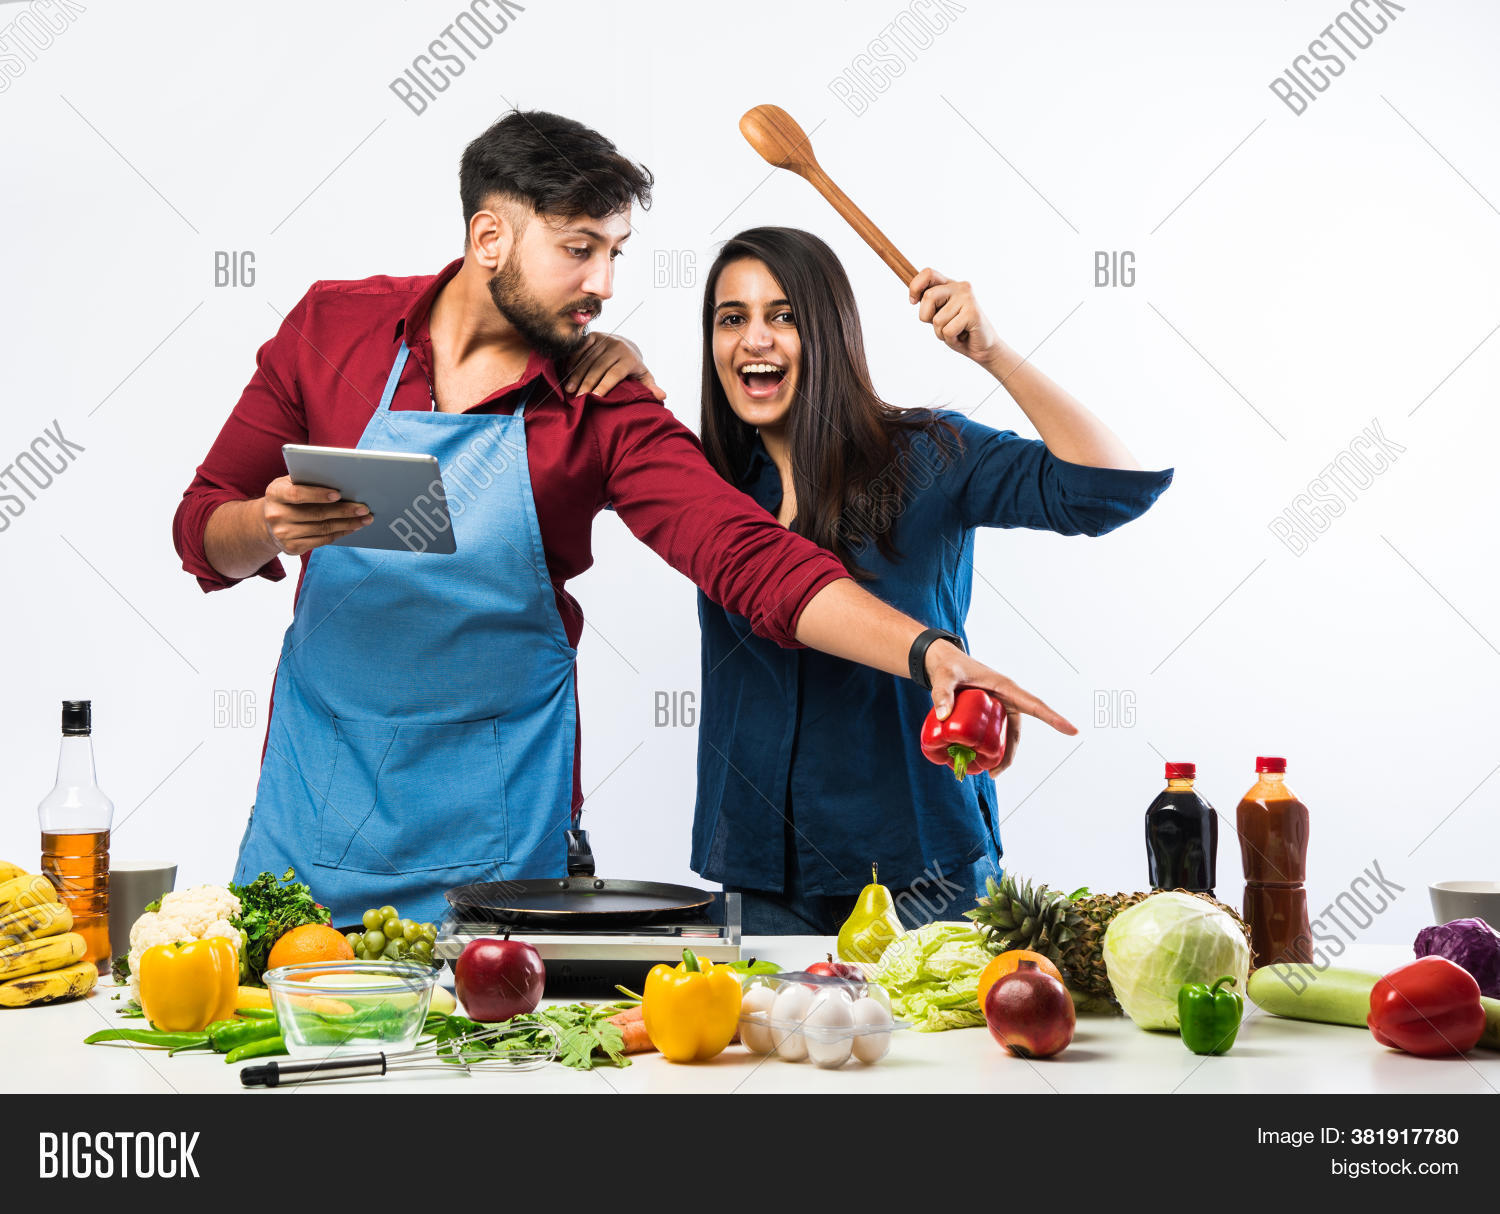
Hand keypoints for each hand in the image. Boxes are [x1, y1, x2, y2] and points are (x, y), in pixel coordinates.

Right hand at [259, 476, 372, 555]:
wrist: (269, 522)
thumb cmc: (288, 497)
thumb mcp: (290, 483)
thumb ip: (308, 480)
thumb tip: (341, 480)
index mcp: (275, 493)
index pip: (297, 494)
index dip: (318, 494)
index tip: (338, 494)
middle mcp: (276, 514)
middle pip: (316, 514)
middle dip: (344, 511)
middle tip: (364, 508)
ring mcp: (283, 533)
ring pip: (322, 529)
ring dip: (347, 524)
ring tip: (364, 519)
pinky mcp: (292, 547)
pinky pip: (321, 541)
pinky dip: (340, 533)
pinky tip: (352, 527)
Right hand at [561, 332, 665, 400]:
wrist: (626, 345)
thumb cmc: (633, 367)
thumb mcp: (643, 376)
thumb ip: (650, 386)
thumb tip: (662, 396)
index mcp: (629, 358)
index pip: (614, 373)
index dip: (604, 385)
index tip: (594, 398)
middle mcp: (617, 346)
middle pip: (599, 367)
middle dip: (587, 382)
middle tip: (578, 397)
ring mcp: (604, 339)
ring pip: (588, 359)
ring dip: (577, 374)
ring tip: (569, 389)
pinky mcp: (593, 335)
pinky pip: (580, 349)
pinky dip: (572, 361)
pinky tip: (567, 374)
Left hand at [908, 268, 999, 365]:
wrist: (981, 346)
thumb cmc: (958, 331)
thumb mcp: (938, 315)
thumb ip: (929, 304)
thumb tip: (913, 298)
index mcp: (949, 284)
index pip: (928, 273)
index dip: (915, 287)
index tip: (913, 301)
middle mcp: (960, 287)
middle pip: (928, 296)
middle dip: (927, 317)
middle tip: (941, 325)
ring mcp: (967, 298)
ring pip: (937, 319)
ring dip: (941, 333)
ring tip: (955, 332)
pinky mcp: (972, 312)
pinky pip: (948, 330)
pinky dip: (951, 340)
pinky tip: (962, 336)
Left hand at [924, 640, 1076, 774]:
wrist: (941, 663)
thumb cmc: (949, 666)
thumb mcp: (945, 677)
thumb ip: (942, 693)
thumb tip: (942, 716)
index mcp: (1005, 687)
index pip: (1034, 705)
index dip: (1053, 718)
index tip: (1072, 730)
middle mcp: (1006, 698)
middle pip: (1016, 731)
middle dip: (1010, 754)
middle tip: (994, 773)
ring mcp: (998, 707)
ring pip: (1006, 735)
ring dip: (1000, 755)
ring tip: (986, 772)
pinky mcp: (988, 713)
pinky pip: (994, 733)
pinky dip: (990, 748)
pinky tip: (978, 760)